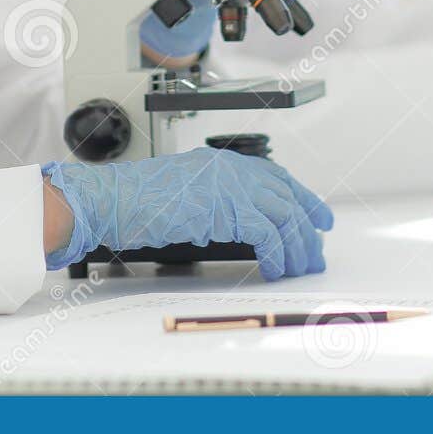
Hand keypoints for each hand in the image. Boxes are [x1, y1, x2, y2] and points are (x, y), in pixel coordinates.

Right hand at [42, 147, 333, 279]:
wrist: (113, 201)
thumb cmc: (138, 203)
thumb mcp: (187, 195)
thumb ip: (218, 203)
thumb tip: (248, 227)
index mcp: (223, 163)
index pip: (277, 178)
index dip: (303, 200)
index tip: (319, 220)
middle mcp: (231, 169)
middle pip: (287, 196)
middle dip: (308, 228)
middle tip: (317, 254)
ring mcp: (229, 185)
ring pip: (283, 215)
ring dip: (296, 247)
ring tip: (299, 269)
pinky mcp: (224, 207)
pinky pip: (266, 233)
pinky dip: (276, 254)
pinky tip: (275, 269)